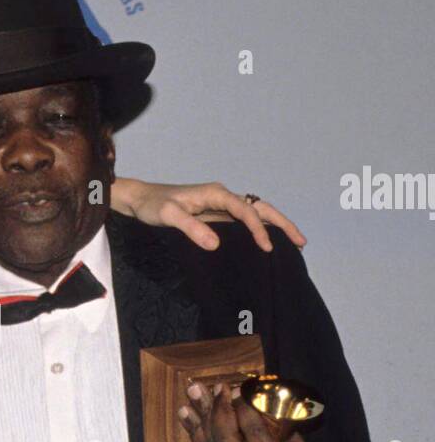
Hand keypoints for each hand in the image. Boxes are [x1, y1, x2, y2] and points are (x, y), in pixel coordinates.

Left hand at [112, 178, 305, 252]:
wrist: (140, 199)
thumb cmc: (152, 205)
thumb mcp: (168, 216)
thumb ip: (191, 228)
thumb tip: (215, 243)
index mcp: (215, 193)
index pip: (245, 210)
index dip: (258, 228)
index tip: (267, 247)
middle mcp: (222, 197)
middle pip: (260, 207)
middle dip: (282, 223)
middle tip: (301, 242)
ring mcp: (220, 206)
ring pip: (255, 213)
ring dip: (275, 226)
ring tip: (294, 243)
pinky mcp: (216, 216)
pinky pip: (243, 221)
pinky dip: (259, 230)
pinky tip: (267, 243)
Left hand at [178, 381, 318, 441]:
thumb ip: (283, 432)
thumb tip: (265, 401)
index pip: (251, 428)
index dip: (242, 404)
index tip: (238, 387)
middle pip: (225, 435)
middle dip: (217, 407)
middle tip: (213, 386)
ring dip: (200, 418)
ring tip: (193, 394)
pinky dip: (197, 439)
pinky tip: (190, 420)